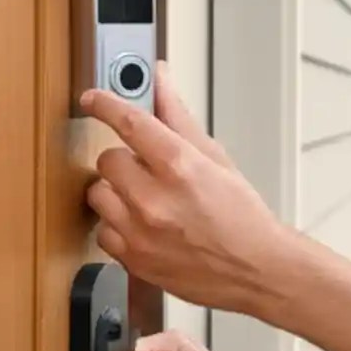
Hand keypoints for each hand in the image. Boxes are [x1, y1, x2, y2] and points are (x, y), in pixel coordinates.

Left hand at [80, 62, 318, 316]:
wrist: (257, 271)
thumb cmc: (242, 216)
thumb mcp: (216, 159)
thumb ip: (180, 118)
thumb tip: (160, 79)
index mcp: (181, 165)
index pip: (129, 122)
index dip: (105, 104)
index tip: (93, 99)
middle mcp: (155, 198)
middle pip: (107, 159)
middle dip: (125, 160)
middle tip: (147, 171)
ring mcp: (140, 231)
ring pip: (99, 194)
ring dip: (117, 192)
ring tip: (146, 200)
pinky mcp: (132, 259)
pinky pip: (102, 231)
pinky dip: (118, 226)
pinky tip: (144, 226)